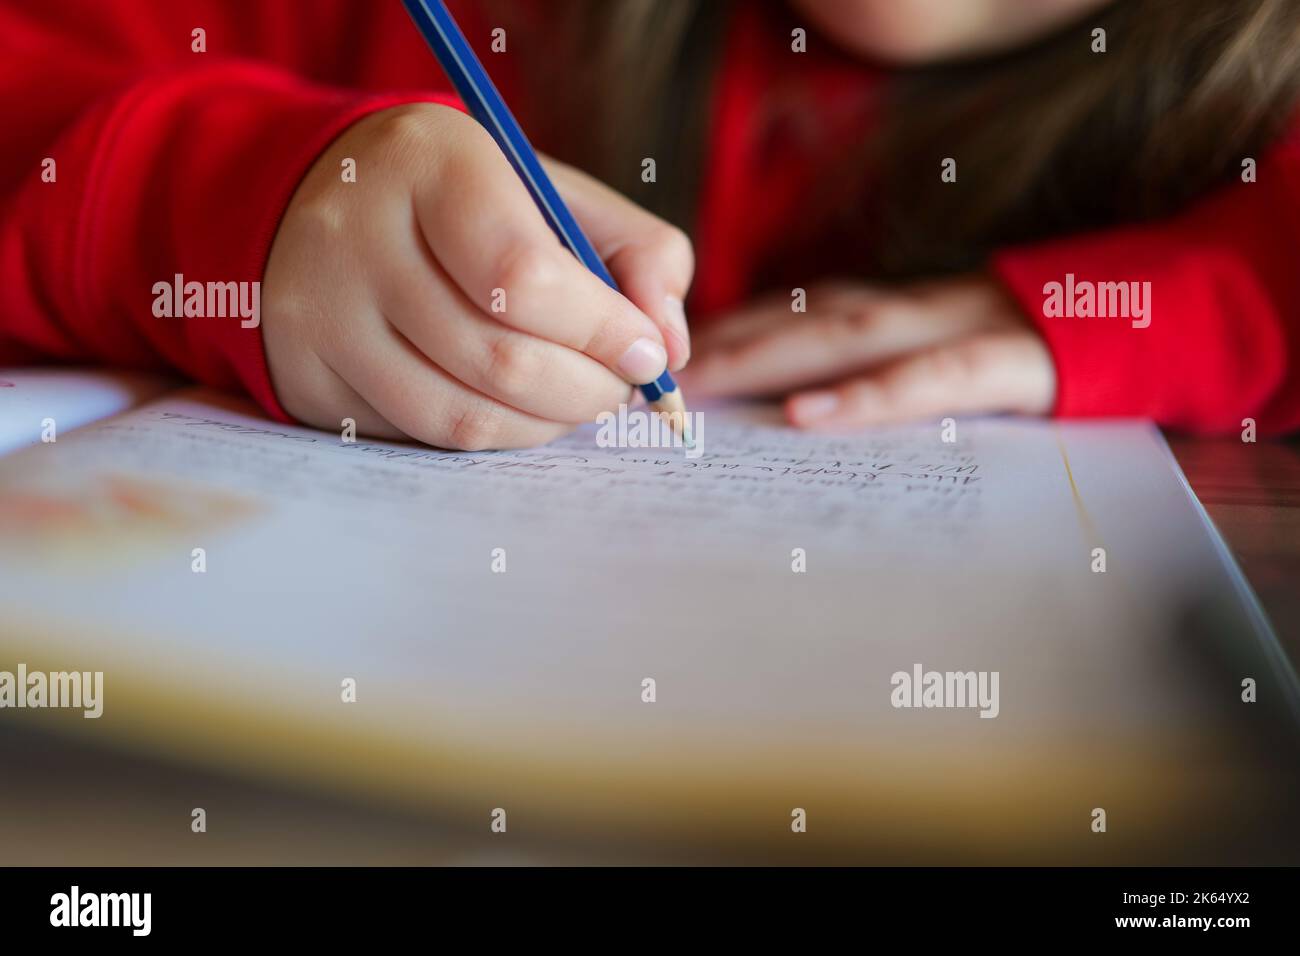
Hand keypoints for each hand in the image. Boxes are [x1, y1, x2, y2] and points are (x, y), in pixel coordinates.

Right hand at [262, 103, 692, 449]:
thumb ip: (638, 253)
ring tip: (577, 399)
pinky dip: (494, 435)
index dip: (603, 331)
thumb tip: (669, 349)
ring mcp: (319, 315)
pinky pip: (424, 436)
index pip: (524, 276)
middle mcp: (355, 236)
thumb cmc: (464, 201)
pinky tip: (517, 408)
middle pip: (500, 359)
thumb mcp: (554, 192)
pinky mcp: (306, 377)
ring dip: (548, 425)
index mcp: (429, 164)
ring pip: (463, 415)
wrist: (318, 205)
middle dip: (589, 390)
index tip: (646, 352)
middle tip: (620, 386)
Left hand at [681, 275, 1054, 428]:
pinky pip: (923, 380)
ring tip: (703, 386)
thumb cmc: (1010, 361)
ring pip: (844, 335)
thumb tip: (779, 411)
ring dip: (767, 357)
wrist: (1128, 330)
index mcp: (889, 311)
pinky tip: (808, 416)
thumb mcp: (927, 360)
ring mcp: (952, 328)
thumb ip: (865, 370)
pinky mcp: (999, 363)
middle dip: (722, 346)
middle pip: (797, 319)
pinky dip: (865, 397)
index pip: (789, 314)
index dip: (723, 334)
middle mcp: (908, 309)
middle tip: (653, 378)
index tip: (660, 362)